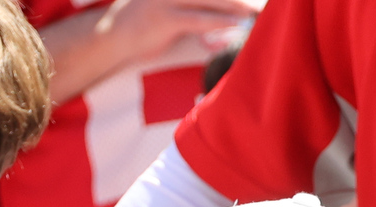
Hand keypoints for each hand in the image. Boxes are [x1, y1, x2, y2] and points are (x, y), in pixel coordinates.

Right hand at [96, 0, 259, 61]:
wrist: (113, 35)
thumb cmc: (148, 22)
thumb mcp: (171, 7)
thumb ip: (194, 7)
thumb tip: (225, 13)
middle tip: (261, 3)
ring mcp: (165, 0)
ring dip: (233, 5)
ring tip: (254, 10)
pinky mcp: (163, 19)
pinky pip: (196, 19)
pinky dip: (218, 21)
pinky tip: (234, 24)